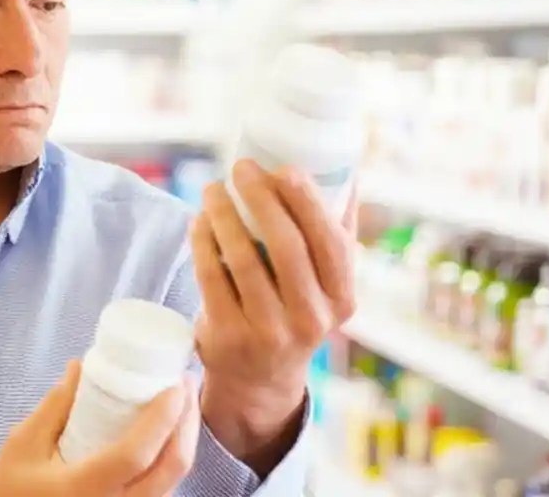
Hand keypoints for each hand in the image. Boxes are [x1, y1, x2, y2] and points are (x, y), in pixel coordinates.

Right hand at [0, 361, 199, 496]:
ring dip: (183, 442)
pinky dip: (170, 462)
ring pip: (172, 484)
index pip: (137, 453)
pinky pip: (161, 493)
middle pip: (171, 470)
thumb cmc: (7, 492)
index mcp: (83, 490)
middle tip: (184, 385)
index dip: (163, 418)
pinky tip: (166, 438)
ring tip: (180, 406)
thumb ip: (56, 406)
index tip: (175, 384)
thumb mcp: (23, 445)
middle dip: (185, 423)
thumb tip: (81, 367)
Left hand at [190, 160, 357, 472]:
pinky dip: (203, 241)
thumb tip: (349, 172)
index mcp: (341, 299)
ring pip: (243, 259)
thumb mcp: (327, 286)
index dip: (306, 202)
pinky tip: (200, 220)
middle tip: (241, 168)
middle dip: (261, 198)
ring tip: (213, 189)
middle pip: (286, 246)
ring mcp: (268, 331)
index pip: (329, 243)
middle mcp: (310, 319)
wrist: (260, 379)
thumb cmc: (295, 311)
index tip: (284, 168)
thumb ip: (338, 235)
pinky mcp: (228, 335)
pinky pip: (211, 276)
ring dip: (224, 215)